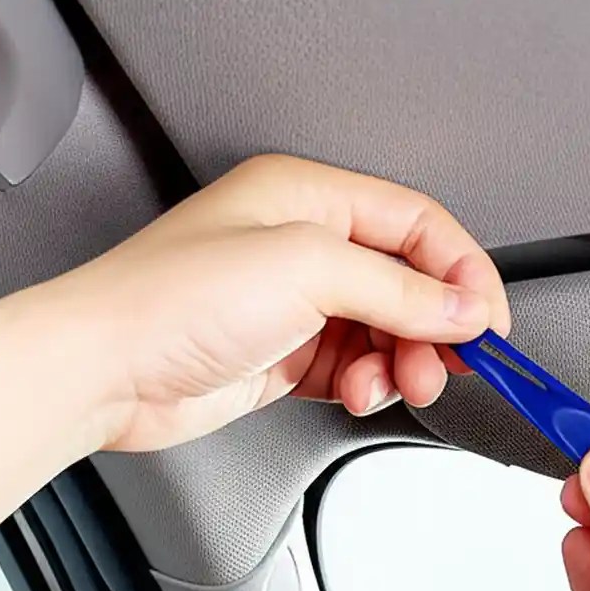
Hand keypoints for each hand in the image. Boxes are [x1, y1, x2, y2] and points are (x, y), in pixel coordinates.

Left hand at [37, 154, 509, 450]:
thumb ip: (399, 288)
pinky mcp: (286, 353)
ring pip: (387, 330)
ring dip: (402, 362)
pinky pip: (356, 366)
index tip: (488, 321)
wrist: (100, 371)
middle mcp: (305, 244)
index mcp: (310, 197)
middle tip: (450, 363)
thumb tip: (463, 306)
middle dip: (435, 326)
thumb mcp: (304, 269)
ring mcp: (295, 302)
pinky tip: (355, 393)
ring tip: (397, 384)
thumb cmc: (168, 300)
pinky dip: (369, 384)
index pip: (418, 224)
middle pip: (409, 281)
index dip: (463, 270)